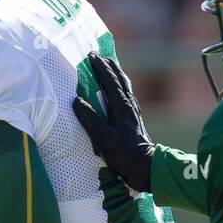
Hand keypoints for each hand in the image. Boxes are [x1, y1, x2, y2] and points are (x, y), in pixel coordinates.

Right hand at [71, 53, 154, 193]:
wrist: (145, 166)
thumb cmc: (124, 154)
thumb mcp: (104, 138)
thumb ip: (91, 119)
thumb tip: (77, 101)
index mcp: (121, 107)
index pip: (110, 81)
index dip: (100, 68)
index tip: (91, 56)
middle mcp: (129, 105)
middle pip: (120, 79)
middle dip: (109, 66)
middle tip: (98, 55)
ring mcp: (133, 111)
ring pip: (125, 86)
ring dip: (116, 73)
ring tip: (108, 65)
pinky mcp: (135, 118)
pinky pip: (126, 95)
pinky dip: (120, 85)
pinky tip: (118, 89)